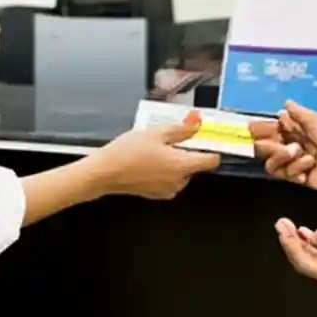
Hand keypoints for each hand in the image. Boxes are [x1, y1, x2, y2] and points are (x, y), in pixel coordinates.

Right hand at [88, 114, 220, 199]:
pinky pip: (167, 180)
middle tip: (168, 140)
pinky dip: (162, 171)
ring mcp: (167, 189)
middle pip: (194, 165)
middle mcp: (178, 181)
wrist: (105, 172)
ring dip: (173, 161)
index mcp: (183, 165)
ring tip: (154, 150)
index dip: (210, 148)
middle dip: (185, 152)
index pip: (211, 161)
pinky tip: (148, 161)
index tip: (204, 139)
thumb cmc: (129, 152)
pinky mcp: (155, 194)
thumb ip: (181, 129)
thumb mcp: (157, 133)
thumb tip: (197, 122)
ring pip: (180, 172)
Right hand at [250, 100, 316, 199]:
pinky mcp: (298, 178)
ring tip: (297, 152)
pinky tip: (309, 166)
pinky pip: (284, 173)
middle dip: (268, 144)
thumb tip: (284, 105)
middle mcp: (293, 145)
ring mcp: (294, 162)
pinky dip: (295, 168)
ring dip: (281, 155)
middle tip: (277, 143)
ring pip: (271, 161)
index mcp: (298, 130)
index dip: (263, 128)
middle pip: (267, 146)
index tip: (252, 127)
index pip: (273, 129)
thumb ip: (299, 114)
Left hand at [275, 217, 316, 301]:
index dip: (289, 244)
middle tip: (282, 223)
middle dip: (291, 239)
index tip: (282, 228)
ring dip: (305, 238)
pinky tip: (309, 232)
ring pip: (314, 253)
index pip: (303, 260)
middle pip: (304, 257)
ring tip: (298, 227)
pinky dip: (316, 240)